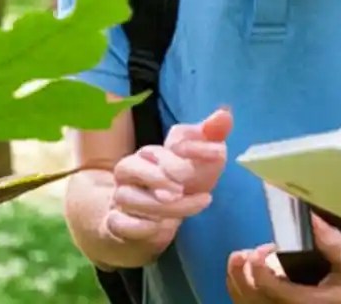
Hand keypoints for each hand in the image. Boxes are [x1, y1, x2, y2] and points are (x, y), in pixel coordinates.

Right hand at [102, 107, 232, 246]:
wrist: (148, 223)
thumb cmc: (177, 186)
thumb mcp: (198, 162)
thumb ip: (211, 136)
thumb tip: (224, 113)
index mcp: (146, 154)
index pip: (158, 145)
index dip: (185, 150)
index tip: (219, 154)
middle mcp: (128, 174)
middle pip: (134, 167)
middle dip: (160, 177)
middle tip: (184, 187)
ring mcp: (119, 199)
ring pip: (128, 198)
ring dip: (162, 205)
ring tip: (195, 206)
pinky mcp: (115, 225)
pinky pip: (118, 223)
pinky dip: (139, 226)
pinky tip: (163, 227)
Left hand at [227, 215, 340, 302]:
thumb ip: (332, 243)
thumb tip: (311, 216)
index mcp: (308, 303)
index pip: (270, 288)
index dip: (259, 266)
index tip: (266, 247)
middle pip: (252, 300)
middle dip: (240, 273)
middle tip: (244, 252)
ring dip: (239, 283)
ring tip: (243, 260)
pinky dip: (246, 294)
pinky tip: (251, 277)